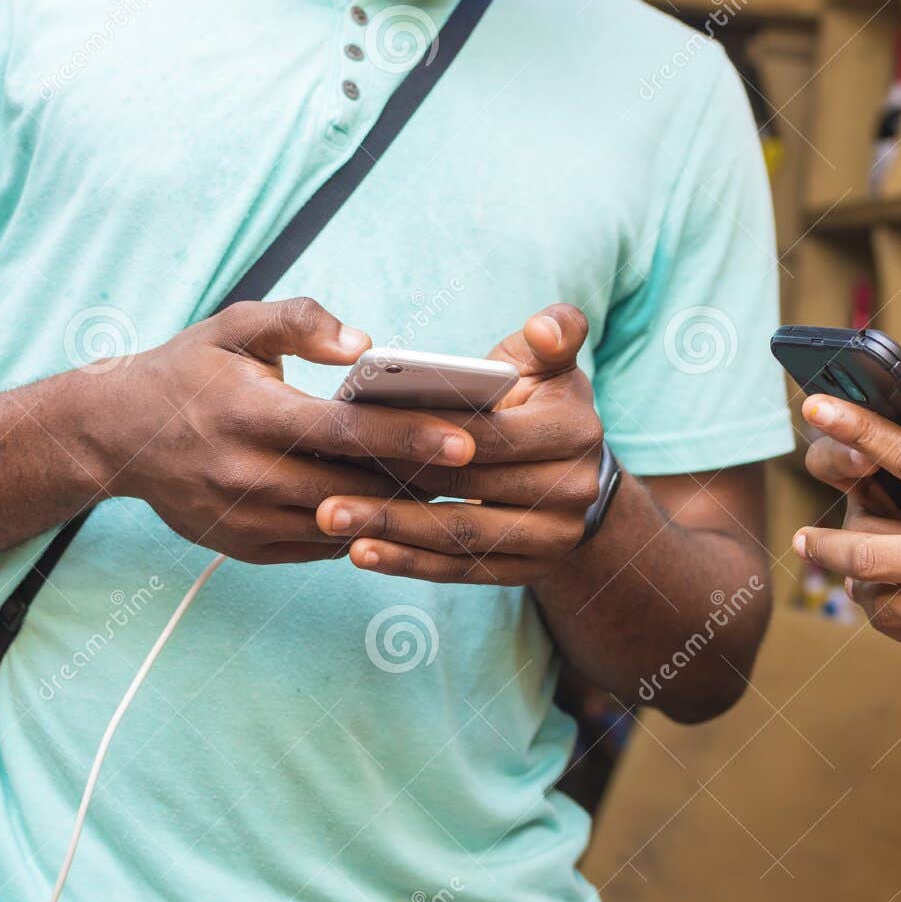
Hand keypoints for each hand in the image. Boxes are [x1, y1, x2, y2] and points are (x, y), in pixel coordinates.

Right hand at [97, 298, 476, 564]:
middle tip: (484, 469)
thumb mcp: (235, 326)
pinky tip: (400, 509)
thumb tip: (365, 343)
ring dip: (401, 509)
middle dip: (423, 479)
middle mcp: (250, 477)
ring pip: (347, 524)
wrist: (115, 436)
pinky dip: (365, 529)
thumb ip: (301, 320)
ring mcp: (248, 521)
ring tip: (455, 489)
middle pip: (359, 487)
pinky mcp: (249, 549)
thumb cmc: (189, 370)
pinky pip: (326, 547)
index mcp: (253, 417)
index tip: (468, 438)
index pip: (348, 433)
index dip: (412, 436)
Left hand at [315, 304, 603, 584]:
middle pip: (470, 489)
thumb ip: (554, 330)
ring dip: (391, 531)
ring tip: (332, 519)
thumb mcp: (549, 361)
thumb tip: (542, 330)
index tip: (365, 432)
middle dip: (395, 486)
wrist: (569, 474)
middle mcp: (573, 490)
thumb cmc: (538, 401)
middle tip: (325, 485)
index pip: (491, 434)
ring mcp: (554, 538)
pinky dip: (409, 563)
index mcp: (576, 430)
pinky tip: (360, 552)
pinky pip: (461, 570)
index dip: (427, 434)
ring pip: (461, 537)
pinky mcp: (528, 571)